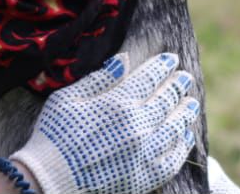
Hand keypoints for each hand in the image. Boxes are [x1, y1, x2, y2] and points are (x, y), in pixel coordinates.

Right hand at [9, 52, 199, 193]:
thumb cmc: (54, 135)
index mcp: (118, 103)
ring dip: (184, 113)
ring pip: (174, 127)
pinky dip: (181, 146)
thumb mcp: (69, 98)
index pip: (149, 78)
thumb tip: (124, 60)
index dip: (162, 67)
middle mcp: (137, 126)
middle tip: (185, 78)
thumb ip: (100, 78)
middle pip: (165, 101)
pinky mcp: (144, 177)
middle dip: (177, 86)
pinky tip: (185, 137)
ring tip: (191, 104)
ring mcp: (143, 153)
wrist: (49, 180)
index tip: (172, 59)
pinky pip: (171, 160)